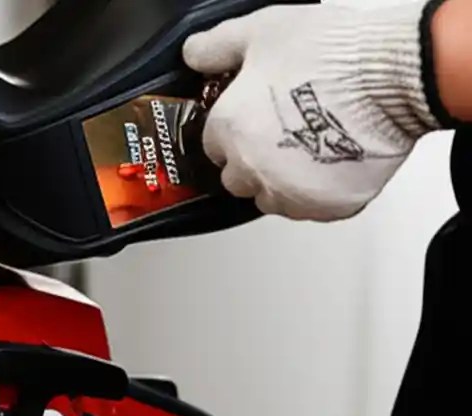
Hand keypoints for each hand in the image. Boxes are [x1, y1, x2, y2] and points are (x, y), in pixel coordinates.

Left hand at [182, 1, 448, 220]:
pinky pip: (313, 209)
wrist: (393, 74)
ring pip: (271, 199)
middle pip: (236, 178)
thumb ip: (216, 47)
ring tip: (309, 148)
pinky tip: (333, 162)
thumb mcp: (261, 32)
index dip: (233, 131)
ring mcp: (289, 192)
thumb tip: (195, 55)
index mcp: (230, 129)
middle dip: (252, 160)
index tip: (251, 122)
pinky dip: (319, 193)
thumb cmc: (334, 53)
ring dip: (281, 182)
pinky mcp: (327, 207)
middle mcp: (252, 167)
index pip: (212, 145)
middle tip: (282, 135)